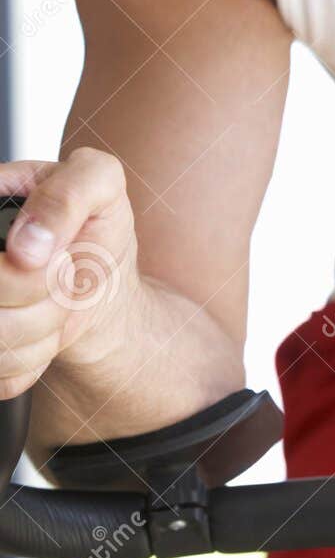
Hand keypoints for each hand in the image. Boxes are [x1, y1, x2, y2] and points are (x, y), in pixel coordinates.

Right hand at [0, 148, 139, 398]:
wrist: (100, 283)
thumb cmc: (94, 226)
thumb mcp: (101, 183)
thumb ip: (69, 193)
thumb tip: (28, 241)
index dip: (19, 268)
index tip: (56, 255)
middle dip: (42, 288)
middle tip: (66, 269)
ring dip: (44, 325)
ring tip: (59, 297)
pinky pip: (2, 373)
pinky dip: (37, 357)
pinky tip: (46, 326)